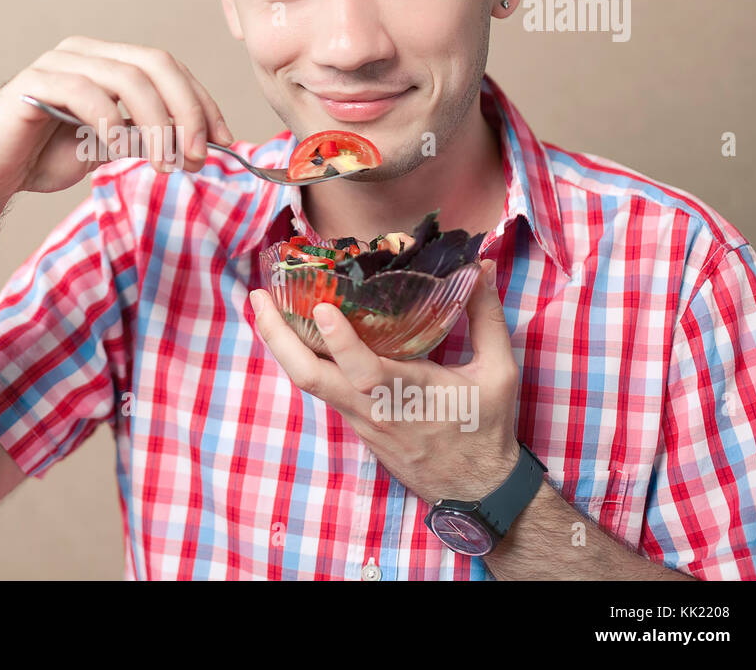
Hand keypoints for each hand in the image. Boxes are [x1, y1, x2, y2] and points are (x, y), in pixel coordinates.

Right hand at [0, 35, 233, 203]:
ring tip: (166, 163)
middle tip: (199, 154)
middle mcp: (87, 52)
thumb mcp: (108, 148)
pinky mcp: (36, 81)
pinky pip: (87, 91)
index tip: (225, 141)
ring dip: (158, 122)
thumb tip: (197, 143)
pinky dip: (112, 121)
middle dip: (188, 110)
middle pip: (157, 64)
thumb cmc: (41, 157)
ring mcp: (61, 62)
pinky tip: (119, 149)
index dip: (202, 102)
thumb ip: (144, 136)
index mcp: (107, 62)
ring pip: (129, 77)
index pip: (169, 69)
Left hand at [248, 259, 520, 504]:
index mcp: (411, 394)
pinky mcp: (355, 423)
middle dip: (277, 337)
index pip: (366, 370)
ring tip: (264, 305)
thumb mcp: (498, 372)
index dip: (341, 342)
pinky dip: (300, 358)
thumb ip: (486, 315)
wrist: (474, 491)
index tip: (321, 308)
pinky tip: (292, 332)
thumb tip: (483, 265)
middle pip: (311, 378)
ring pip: (308, 383)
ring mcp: (360, 418)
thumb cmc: (487, 429)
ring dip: (281, 345)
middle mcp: (375, 408)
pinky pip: (320, 388)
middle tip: (257, 297)